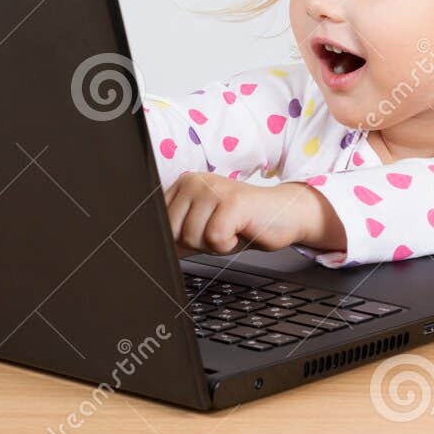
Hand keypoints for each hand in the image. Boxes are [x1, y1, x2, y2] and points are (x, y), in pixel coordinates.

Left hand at [163, 172, 338, 256]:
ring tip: (230, 230)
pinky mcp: (232, 201)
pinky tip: (239, 231)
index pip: (159, 222)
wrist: (282, 215)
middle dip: (195, 243)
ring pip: (192, 237)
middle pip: (173, 232)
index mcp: (183, 184)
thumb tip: (150, 252)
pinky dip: (227, 245)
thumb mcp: (201, 227)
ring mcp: (213, 188)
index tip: (199, 233)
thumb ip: (176, 234)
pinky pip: (215, 238)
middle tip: (218, 232)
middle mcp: (194, 181)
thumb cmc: (241, 223)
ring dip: (213, 245)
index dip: (177, 240)